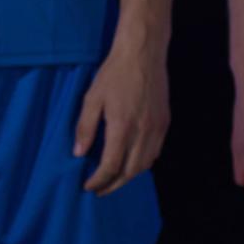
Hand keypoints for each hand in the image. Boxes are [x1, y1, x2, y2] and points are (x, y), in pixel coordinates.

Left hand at [75, 37, 170, 194]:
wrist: (143, 53)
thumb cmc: (114, 73)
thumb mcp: (92, 98)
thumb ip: (85, 127)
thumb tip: (79, 153)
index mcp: (122, 126)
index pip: (111, 166)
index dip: (99, 180)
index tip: (88, 186)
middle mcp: (143, 132)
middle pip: (130, 171)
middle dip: (114, 185)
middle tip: (100, 190)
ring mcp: (157, 128)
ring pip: (145, 165)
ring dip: (129, 176)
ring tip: (114, 180)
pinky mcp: (165, 123)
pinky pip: (155, 152)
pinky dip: (142, 163)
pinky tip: (131, 162)